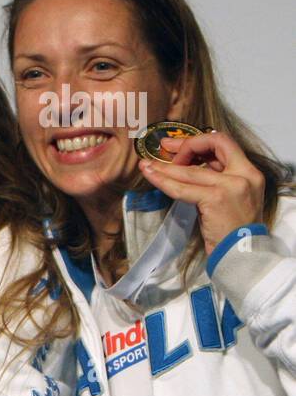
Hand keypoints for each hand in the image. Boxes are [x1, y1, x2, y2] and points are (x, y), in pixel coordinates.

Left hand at [140, 130, 264, 255]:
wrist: (242, 253)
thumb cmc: (233, 229)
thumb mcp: (232, 197)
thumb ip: (217, 178)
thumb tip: (189, 164)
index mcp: (250, 172)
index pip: (225, 143)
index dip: (200, 142)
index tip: (180, 147)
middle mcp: (244, 175)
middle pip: (214, 144)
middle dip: (185, 144)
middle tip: (163, 148)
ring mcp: (230, 186)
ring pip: (190, 169)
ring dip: (165, 166)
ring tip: (147, 164)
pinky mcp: (215, 199)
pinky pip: (181, 187)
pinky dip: (162, 180)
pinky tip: (150, 175)